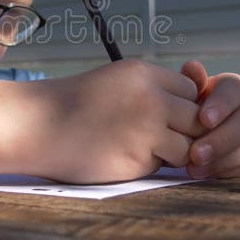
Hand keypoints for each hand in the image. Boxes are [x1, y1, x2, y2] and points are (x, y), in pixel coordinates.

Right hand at [29, 59, 205, 183]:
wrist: (40, 125)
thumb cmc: (78, 103)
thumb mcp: (119, 79)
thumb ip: (155, 88)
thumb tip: (199, 99)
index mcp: (144, 73)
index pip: (190, 90)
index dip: (181, 105)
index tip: (162, 113)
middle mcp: (150, 99)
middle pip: (197, 119)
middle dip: (183, 130)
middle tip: (155, 133)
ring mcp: (146, 130)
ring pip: (187, 147)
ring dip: (170, 151)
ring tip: (138, 143)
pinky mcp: (137, 159)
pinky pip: (162, 165)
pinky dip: (149, 164)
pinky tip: (123, 153)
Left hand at [180, 61, 239, 177]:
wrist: (214, 128)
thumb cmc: (200, 106)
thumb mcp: (195, 91)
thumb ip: (193, 80)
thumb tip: (192, 68)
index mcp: (237, 88)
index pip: (235, 91)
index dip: (221, 105)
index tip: (203, 119)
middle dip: (221, 139)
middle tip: (196, 152)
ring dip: (222, 159)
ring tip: (195, 167)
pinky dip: (225, 172)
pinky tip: (203, 174)